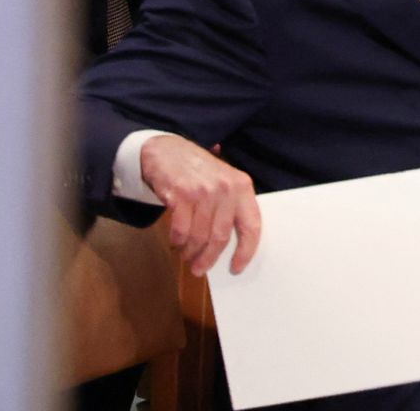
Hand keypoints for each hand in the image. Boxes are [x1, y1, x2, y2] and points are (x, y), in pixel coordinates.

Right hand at [141, 134, 260, 275]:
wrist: (167, 150)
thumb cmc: (198, 172)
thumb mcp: (223, 182)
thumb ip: (230, 208)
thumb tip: (230, 247)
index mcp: (243, 187)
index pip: (252, 225)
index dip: (246, 250)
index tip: (237, 268)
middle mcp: (226, 188)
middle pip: (221, 236)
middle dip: (209, 257)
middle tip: (199, 269)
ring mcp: (203, 191)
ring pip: (200, 235)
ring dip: (191, 251)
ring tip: (187, 256)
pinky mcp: (181, 194)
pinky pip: (181, 229)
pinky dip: (178, 241)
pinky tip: (176, 242)